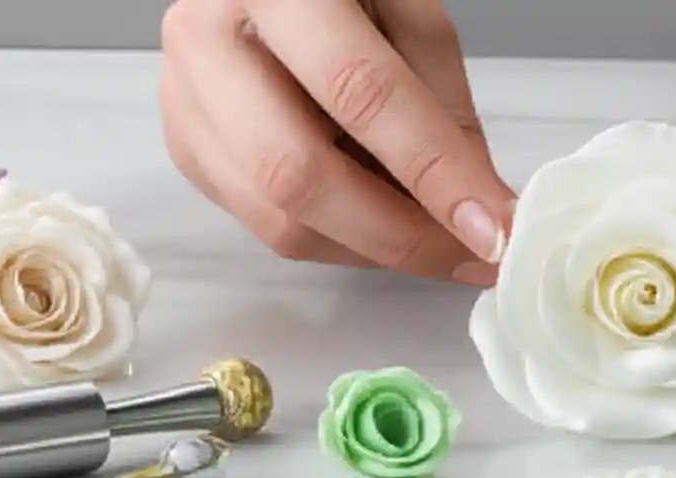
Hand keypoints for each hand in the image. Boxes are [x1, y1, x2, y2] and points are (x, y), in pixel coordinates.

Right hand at [159, 0, 513, 286]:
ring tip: (432, 240)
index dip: (433, 171)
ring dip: (370, 248)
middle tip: (469, 256)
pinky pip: (263, 224)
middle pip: (299, 175)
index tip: (492, 228)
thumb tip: (481, 211)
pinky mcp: (184, 146)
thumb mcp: (409, 12)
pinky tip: (375, 218)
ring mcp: (182, 99)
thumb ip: (442, 107)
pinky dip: (334, 236)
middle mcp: (206, 38)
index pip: (360, 92)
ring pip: (278, 219)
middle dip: (398, 235)